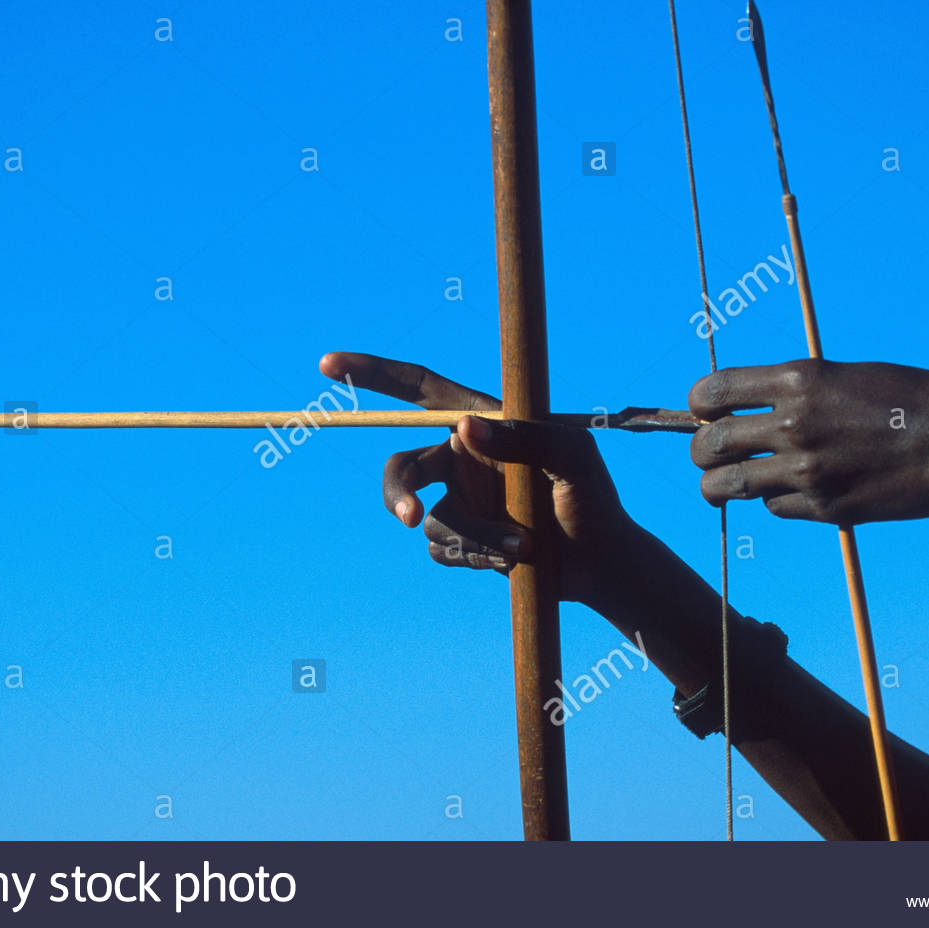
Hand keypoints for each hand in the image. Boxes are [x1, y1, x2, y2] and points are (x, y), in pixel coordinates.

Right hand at [319, 351, 635, 602]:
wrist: (600, 562)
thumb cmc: (592, 497)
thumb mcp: (573, 458)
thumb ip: (524, 437)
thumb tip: (463, 427)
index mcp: (481, 421)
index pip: (418, 387)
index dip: (373, 372)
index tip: (327, 365)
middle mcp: (461, 457)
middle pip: (402, 466)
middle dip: (398, 489)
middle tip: (407, 512)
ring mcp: (458, 500)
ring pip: (428, 518)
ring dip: (474, 535)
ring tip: (523, 545)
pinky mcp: (460, 541)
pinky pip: (440, 549)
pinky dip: (475, 555)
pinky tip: (515, 557)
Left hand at [688, 358, 928, 523]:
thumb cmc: (913, 399)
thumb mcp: (847, 375)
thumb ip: (795, 390)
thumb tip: (748, 408)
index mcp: (799, 381)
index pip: (713, 391)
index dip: (699, 404)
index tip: (704, 413)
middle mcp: (794, 424)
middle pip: (708, 445)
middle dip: (700, 452)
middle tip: (706, 456)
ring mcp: (807, 470)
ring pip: (727, 486)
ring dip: (716, 487)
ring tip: (718, 488)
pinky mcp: (825, 506)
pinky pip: (773, 508)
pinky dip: (772, 502)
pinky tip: (787, 494)